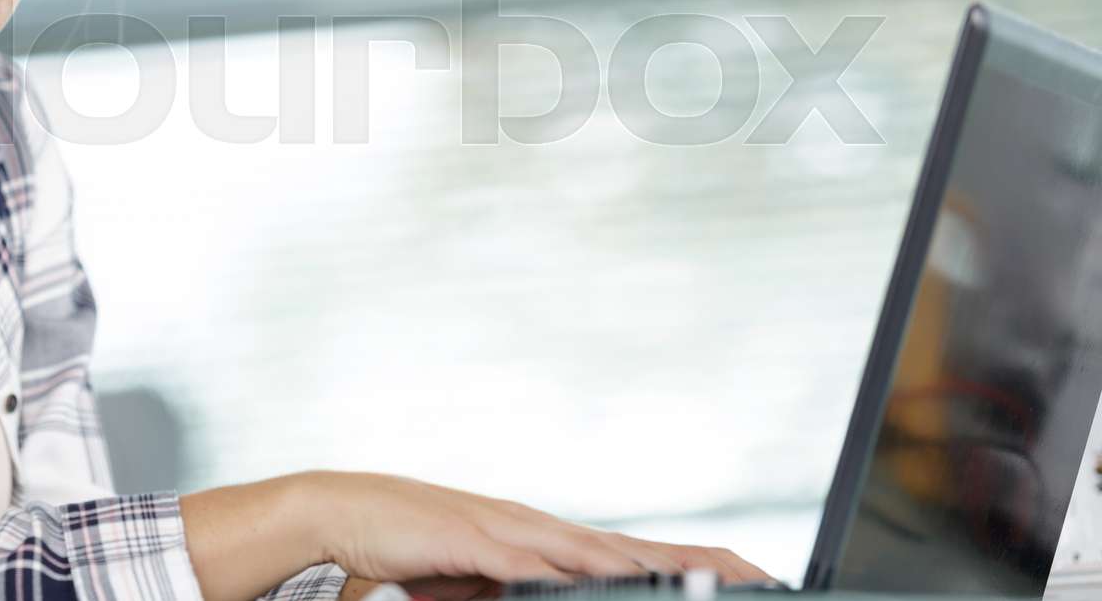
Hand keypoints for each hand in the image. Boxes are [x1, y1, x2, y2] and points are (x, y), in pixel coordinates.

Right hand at [300, 471, 772, 590]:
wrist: (341, 508)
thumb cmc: (403, 545)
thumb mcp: (468, 578)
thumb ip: (509, 592)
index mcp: (538, 537)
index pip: (626, 552)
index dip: (682, 561)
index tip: (737, 572)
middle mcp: (535, 528)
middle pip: (631, 547)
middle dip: (696, 561)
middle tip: (759, 571)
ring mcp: (509, 531)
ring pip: (598, 552)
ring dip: (655, 566)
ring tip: (714, 576)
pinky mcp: (477, 542)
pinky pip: (537, 564)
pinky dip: (578, 574)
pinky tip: (615, 580)